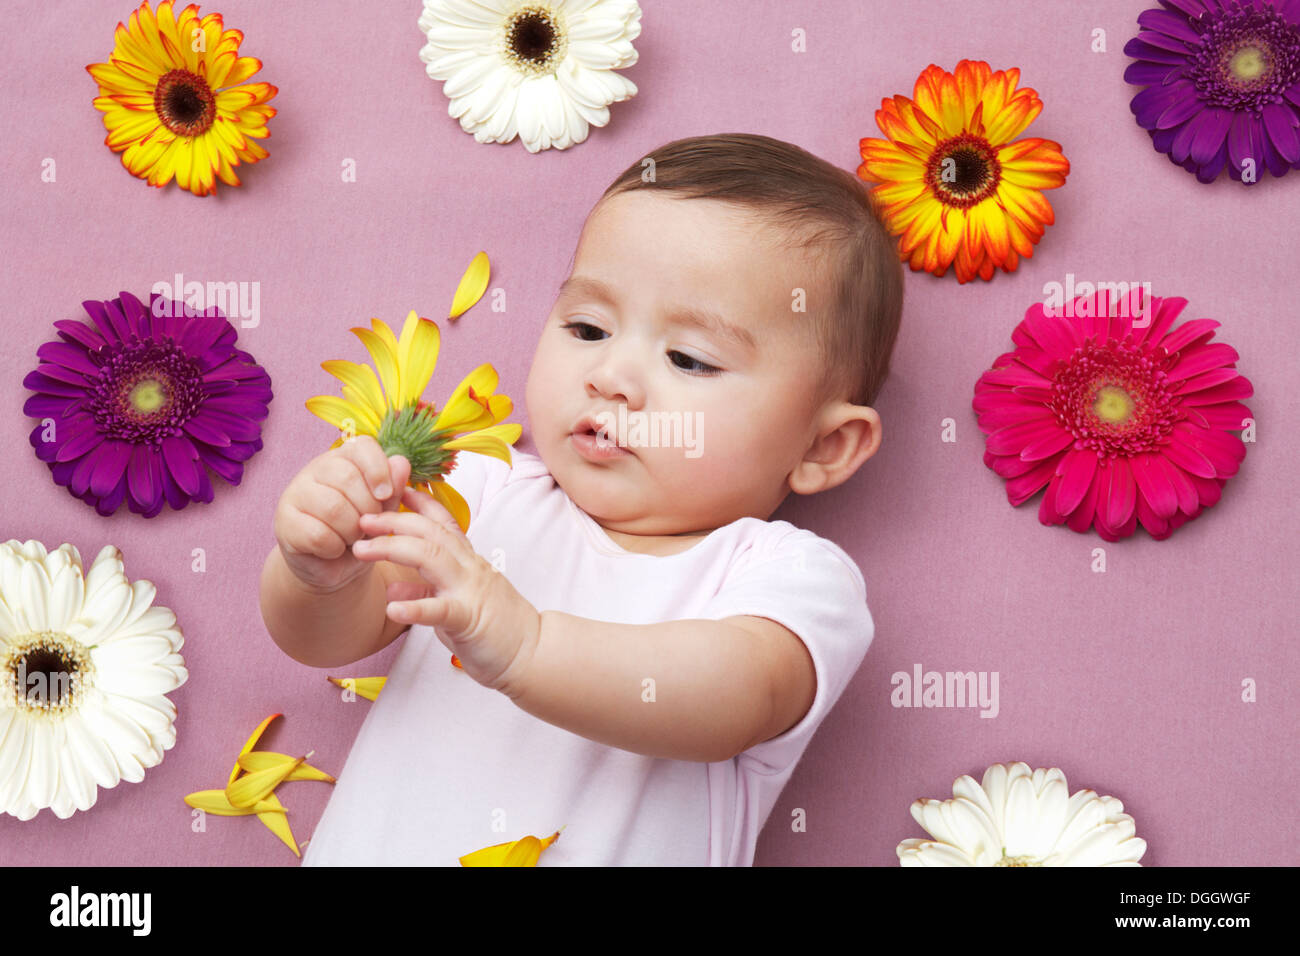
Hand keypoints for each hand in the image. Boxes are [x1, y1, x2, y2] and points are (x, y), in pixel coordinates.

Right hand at [273, 435, 407, 592]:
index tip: (386, 495)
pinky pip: (317, 534)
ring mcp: (296, 493)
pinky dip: (334, 547)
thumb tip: (401, 462)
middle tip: (368, 526)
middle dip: (368, 509)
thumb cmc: (363, 531)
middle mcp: (316, 470)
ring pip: (333, 507)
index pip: (361, 446)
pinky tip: (334, 549)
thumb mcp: (384, 510)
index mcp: (344, 459)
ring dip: (352, 531)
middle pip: (348, 478)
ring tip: (353, 539)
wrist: (334, 566)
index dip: (378, 469)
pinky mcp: (284, 522)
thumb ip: (394, 487)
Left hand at [351, 483, 541, 696]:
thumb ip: (426, 593)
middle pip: (430, 532)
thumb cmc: (496, 630)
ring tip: (362, 550)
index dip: (419, 503)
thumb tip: (393, 589)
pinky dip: (414, 607)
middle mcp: (469, 568)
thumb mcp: (454, 605)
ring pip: (431, 556)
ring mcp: (469, 591)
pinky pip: (439, 610)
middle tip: (362, 518)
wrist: (532, 654)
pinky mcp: (469, 620)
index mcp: (467, 562)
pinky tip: (391, 609)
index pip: (443, 523)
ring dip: (392, 549)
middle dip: (393, 521)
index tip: (395, 488)